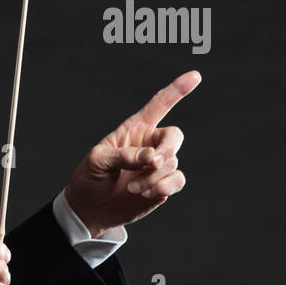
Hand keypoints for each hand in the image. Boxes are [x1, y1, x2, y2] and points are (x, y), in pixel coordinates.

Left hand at [65, 70, 200, 237]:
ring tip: (132, 188)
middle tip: (151, 163)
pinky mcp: (163, 185)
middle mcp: (150, 144)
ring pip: (172, 163)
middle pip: (174, 137)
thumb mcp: (97, 161)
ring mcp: (159, 166)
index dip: (177, 90)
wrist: (91, 208)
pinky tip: (144, 193)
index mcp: (134, 129)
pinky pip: (177, 180)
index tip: (195, 76)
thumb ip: (123, 156)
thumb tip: (152, 157)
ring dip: (153, 176)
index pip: (159, 105)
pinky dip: (163, 186)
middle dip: (167, 149)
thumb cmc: (90, 177)